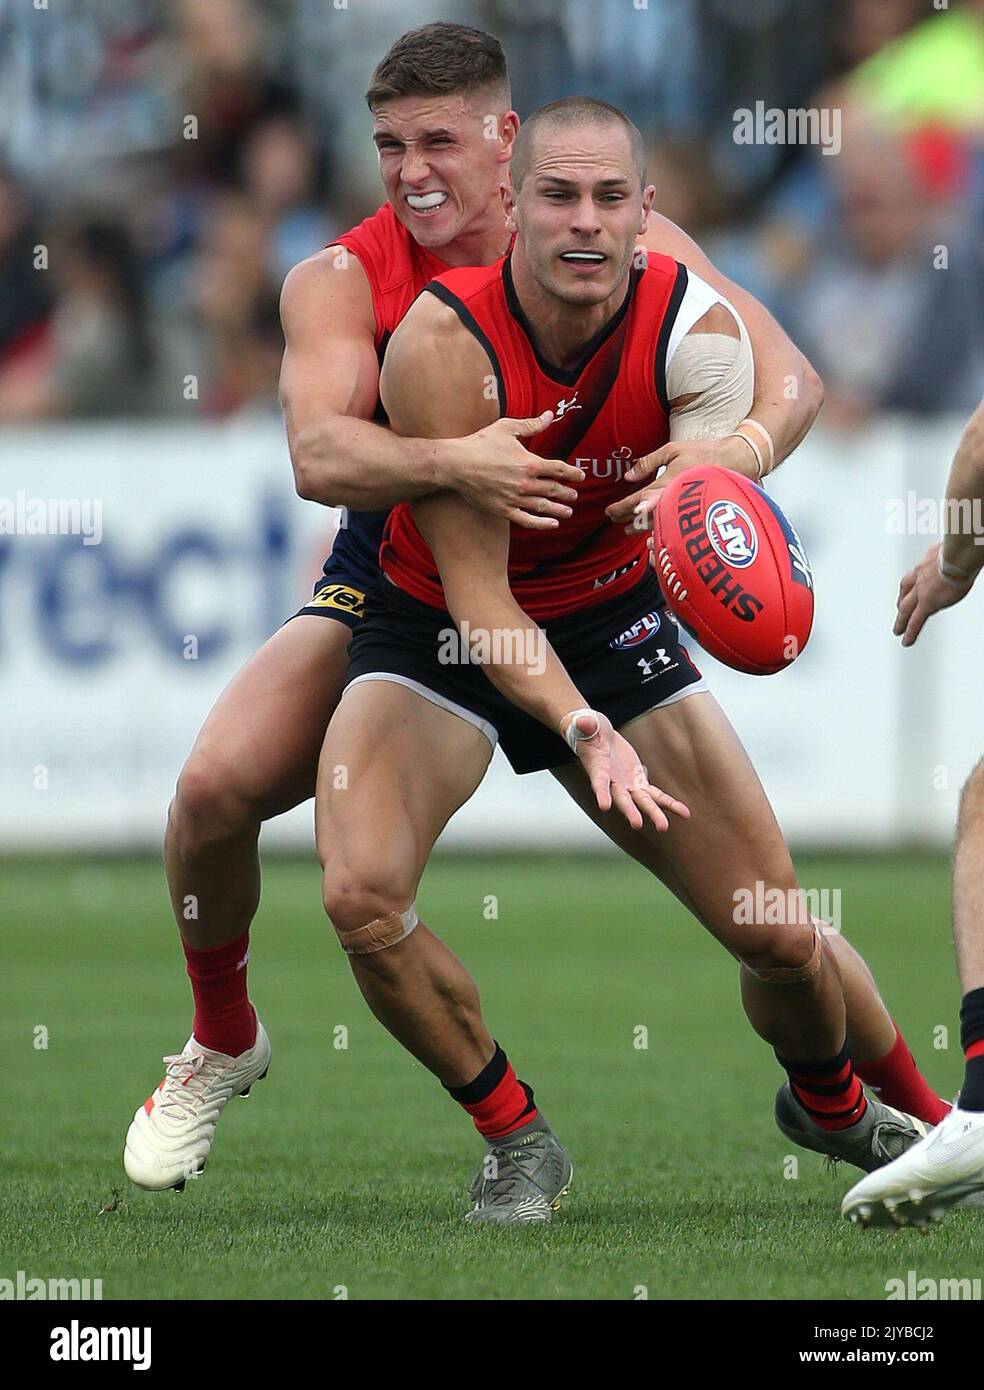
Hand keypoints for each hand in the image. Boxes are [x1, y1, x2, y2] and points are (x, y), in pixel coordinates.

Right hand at [449, 411, 583, 529]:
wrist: (457, 464)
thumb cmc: (480, 444)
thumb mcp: (507, 428)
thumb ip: (531, 425)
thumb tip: (550, 415)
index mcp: (530, 463)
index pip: (559, 469)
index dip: (573, 473)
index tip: (580, 476)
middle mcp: (526, 483)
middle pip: (554, 489)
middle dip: (567, 493)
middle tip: (574, 495)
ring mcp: (516, 498)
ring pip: (544, 507)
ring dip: (559, 509)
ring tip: (568, 512)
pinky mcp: (504, 510)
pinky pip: (527, 520)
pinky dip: (542, 524)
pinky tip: (552, 524)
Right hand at [565, 711, 690, 831]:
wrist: (598, 738)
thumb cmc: (589, 731)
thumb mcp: (588, 725)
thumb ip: (587, 725)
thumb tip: (585, 722)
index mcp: (597, 768)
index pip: (599, 781)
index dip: (601, 793)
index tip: (603, 806)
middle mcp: (612, 782)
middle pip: (622, 799)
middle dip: (630, 811)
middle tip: (637, 824)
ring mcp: (626, 785)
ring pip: (642, 802)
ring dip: (654, 814)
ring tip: (664, 827)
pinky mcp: (638, 782)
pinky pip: (656, 795)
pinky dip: (669, 804)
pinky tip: (684, 813)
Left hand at [605, 435, 753, 526]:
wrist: (737, 462)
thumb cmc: (704, 454)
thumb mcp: (673, 449)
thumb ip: (649, 463)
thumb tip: (628, 476)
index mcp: (668, 483)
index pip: (638, 500)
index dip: (621, 508)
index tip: (609, 512)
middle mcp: (675, 500)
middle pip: (644, 516)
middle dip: (627, 518)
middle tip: (614, 520)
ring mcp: (686, 510)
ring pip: (657, 525)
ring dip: (639, 528)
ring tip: (627, 529)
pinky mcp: (694, 514)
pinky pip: (672, 527)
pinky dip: (657, 531)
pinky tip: (650, 533)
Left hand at [894, 543, 975, 646]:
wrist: (958, 554)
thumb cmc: (963, 546)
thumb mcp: (957, 546)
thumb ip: (959, 549)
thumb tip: (973, 544)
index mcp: (927, 561)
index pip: (917, 573)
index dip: (912, 582)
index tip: (910, 587)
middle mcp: (920, 575)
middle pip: (906, 591)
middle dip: (902, 601)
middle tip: (898, 610)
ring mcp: (921, 590)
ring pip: (906, 609)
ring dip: (901, 620)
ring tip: (898, 631)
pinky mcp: (927, 603)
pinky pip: (915, 621)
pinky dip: (910, 632)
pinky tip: (906, 642)